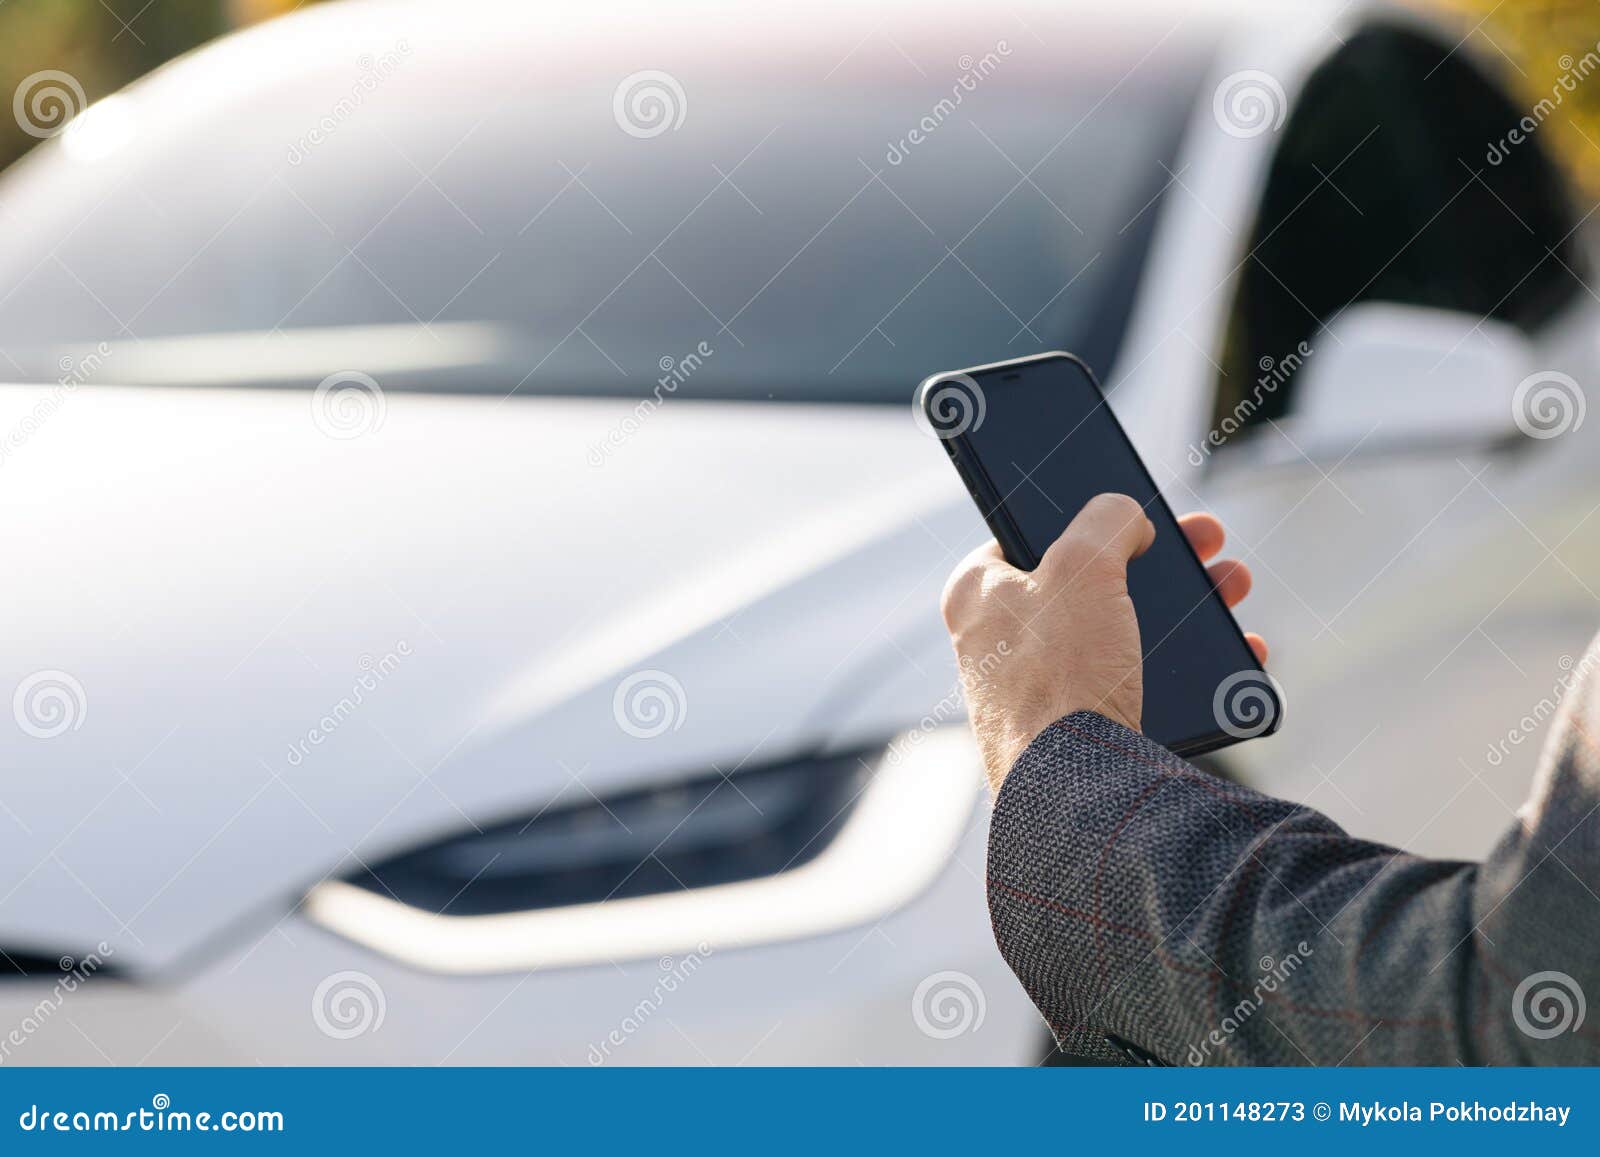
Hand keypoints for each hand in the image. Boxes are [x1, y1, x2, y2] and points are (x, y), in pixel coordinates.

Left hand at [940, 493, 1267, 793]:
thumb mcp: (1083, 566)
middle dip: (1159, 558)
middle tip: (1207, 540)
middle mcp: (1000, 643)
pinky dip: (1188, 666)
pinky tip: (1238, 651)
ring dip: (1186, 605)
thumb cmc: (1062, 676)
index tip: (1131, 508)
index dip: (1084, 515)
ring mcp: (1040, 690)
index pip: (1027, 533)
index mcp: (977, 596)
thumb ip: (1105, 520)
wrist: (1079, 794)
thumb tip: (1124, 516)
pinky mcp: (1079, 731)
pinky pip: (1141, 682)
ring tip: (1234, 585)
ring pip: (1123, 628)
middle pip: (1090, 579)